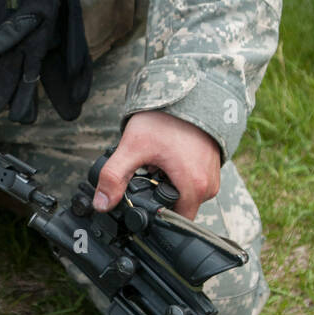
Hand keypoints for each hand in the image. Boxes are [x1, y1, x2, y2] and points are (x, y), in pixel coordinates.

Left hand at [92, 111, 220, 220]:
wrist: (188, 91)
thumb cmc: (166, 118)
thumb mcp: (132, 148)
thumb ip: (114, 177)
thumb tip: (101, 204)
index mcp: (194, 188)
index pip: (172, 223)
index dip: (151, 219)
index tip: (137, 206)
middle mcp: (208, 187)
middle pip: (176, 210)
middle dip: (156, 199)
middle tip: (143, 176)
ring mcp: (212, 177)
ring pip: (182, 196)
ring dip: (165, 187)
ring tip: (154, 165)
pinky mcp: (210, 168)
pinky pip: (190, 182)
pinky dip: (175, 176)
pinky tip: (164, 160)